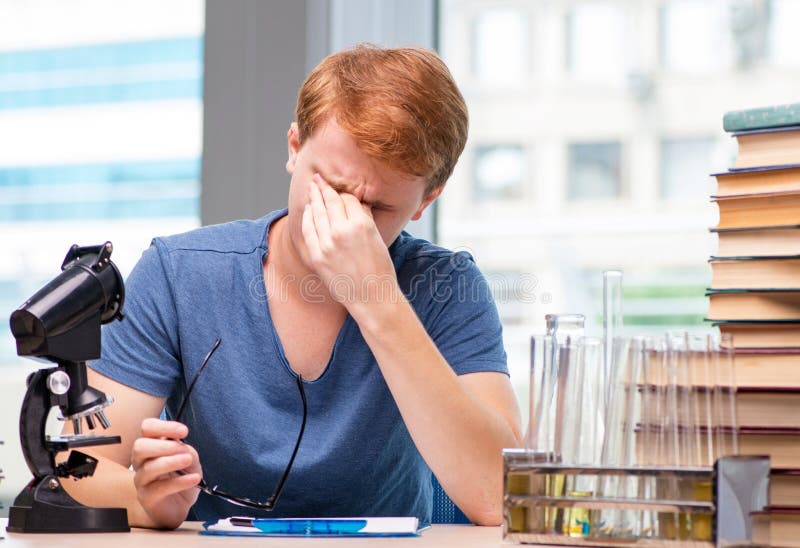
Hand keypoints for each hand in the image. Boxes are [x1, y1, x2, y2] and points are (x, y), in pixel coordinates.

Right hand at [131, 418, 201, 528]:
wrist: (177, 506)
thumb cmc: (180, 477)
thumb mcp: (190, 459)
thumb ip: (186, 450)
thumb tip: (182, 447)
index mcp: (151, 445)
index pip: (147, 428)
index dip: (164, 426)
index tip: (184, 431)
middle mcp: (142, 461)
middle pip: (140, 446)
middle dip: (163, 446)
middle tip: (183, 449)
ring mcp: (142, 480)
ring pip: (149, 468)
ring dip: (171, 462)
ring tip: (188, 461)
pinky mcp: (147, 497)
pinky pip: (160, 488)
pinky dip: (180, 482)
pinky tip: (194, 479)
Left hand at [301, 174, 399, 313]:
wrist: (372, 298)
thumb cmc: (379, 269)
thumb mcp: (377, 238)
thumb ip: (365, 218)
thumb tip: (357, 203)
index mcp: (361, 225)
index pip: (348, 199)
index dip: (344, 193)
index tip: (338, 187)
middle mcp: (342, 231)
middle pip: (330, 201)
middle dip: (323, 188)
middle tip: (318, 178)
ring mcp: (327, 244)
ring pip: (317, 213)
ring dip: (313, 198)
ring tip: (311, 188)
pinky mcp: (317, 256)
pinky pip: (308, 230)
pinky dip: (307, 217)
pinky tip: (307, 210)